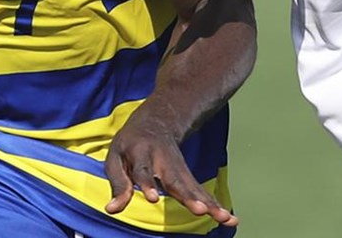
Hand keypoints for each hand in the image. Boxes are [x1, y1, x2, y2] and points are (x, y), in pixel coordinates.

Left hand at [103, 107, 236, 226]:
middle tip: (201, 210)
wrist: (158, 121)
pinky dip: (215, 205)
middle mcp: (164, 161)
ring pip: (194, 187)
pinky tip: (229, 219)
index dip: (148, 184)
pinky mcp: (189, 177)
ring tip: (222, 217)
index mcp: (142, 153)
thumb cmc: (131, 145)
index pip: (144, 170)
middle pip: (177, 180)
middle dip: (189, 196)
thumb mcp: (115, 158)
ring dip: (209, 203)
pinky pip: (202, 192)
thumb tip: (112, 210)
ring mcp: (180, 168)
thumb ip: (118, 184)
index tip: (154, 199)